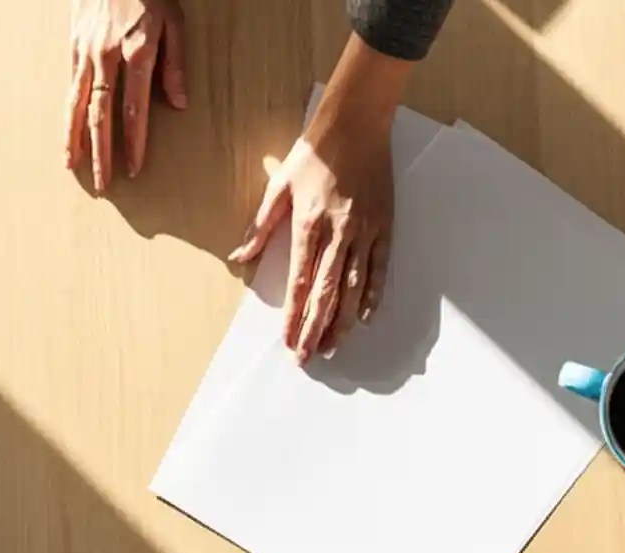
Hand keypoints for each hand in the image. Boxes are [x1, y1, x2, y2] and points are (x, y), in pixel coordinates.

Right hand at [66, 0, 186, 192]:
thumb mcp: (174, 23)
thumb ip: (175, 64)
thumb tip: (179, 104)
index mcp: (136, 53)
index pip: (134, 109)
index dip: (134, 142)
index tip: (134, 168)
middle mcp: (106, 57)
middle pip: (100, 114)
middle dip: (101, 152)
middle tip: (103, 183)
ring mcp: (86, 53)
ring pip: (76, 104)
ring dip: (75, 139)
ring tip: (73, 167)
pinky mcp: (73, 48)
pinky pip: (69, 88)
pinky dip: (66, 115)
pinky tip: (66, 134)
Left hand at [228, 34, 412, 364]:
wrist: (356, 122)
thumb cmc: (314, 151)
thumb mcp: (279, 185)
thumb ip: (261, 226)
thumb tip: (241, 257)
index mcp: (308, 225)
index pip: (301, 283)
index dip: (295, 318)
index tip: (289, 343)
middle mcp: (339, 234)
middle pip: (328, 294)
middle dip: (317, 330)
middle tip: (310, 358)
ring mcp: (364, 232)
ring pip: (354, 288)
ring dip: (344, 321)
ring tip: (335, 348)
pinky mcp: (383, 226)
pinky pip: (379, 268)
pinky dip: (373, 295)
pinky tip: (366, 317)